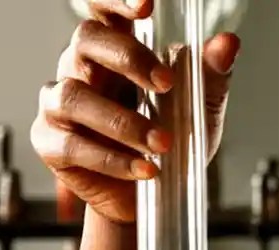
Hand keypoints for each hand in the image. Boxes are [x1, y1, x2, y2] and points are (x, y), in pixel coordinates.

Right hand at [31, 0, 238, 223]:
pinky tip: (145, 169)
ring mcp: (59, 104)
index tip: (146, 5)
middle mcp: (81, 70)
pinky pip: (71, 144)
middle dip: (128, 57)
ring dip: (123, 122)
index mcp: (115, 52)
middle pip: (86, 40)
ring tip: (162, 144)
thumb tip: (227, 43)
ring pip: (74, 95)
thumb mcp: (200, 111)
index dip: (117, 0)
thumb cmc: (170, 144)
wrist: (152, 200)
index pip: (104, 10)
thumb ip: (210, 76)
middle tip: (166, 84)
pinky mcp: (50, 143)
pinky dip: (112, 159)